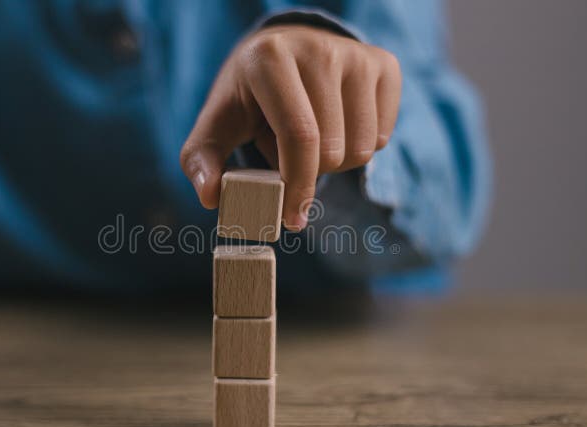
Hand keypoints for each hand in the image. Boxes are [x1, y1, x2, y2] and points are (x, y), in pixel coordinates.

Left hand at [180, 24, 400, 230]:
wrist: (284, 53)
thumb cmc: (249, 98)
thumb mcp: (217, 125)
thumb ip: (202, 162)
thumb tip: (211, 197)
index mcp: (270, 58)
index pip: (299, 136)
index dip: (297, 185)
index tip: (291, 218)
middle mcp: (319, 49)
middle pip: (332, 149)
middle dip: (310, 175)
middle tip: (289, 162)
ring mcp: (357, 55)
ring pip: (364, 148)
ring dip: (337, 163)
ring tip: (311, 141)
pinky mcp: (384, 65)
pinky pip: (384, 136)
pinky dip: (361, 147)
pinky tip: (337, 127)